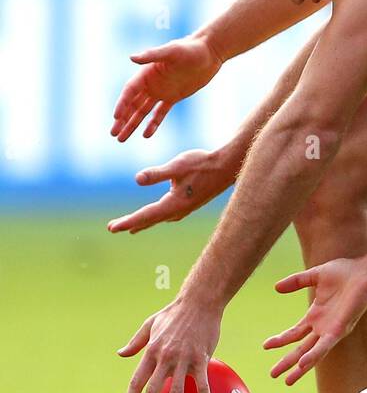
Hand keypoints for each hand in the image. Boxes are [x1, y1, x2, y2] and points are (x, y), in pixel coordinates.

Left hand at [107, 148, 235, 233]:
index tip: (111, 228)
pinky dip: (157, 216)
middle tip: (113, 228)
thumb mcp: (178, 165)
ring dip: (144, 222)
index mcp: (173, 203)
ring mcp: (185, 208)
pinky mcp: (190, 203)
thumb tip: (136, 179)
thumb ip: (157, 173)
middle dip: (131, 224)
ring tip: (132, 227)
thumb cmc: (203, 164)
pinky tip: (159, 215)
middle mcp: (178, 210)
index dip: (127, 222)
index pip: (144, 215)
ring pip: (159, 218)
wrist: (228, 167)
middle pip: (149, 220)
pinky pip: (168, 214)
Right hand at [111, 35, 223, 141]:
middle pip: (132, 104)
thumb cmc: (190, 48)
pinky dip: (153, 124)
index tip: (116, 117)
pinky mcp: (174, 97)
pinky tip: (146, 135)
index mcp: (147, 73)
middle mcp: (151, 83)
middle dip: (122, 119)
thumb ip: (152, 55)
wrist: (209, 53)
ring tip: (121, 139)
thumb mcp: (172, 51)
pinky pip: (160, 113)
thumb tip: (131, 57)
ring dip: (132, 124)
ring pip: (143, 111)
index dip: (122, 104)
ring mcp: (162, 91)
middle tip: (113, 134)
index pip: (130, 91)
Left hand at [119, 297, 221, 392]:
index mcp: (152, 351)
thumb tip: (120, 354)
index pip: (138, 380)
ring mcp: (184, 360)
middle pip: (153, 390)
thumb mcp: (150, 324)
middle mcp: (166, 358)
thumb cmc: (174, 313)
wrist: (199, 302)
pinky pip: (203, 385)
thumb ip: (136, 342)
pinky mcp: (201, 360)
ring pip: (177, 392)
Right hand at [264, 259, 366, 384]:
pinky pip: (325, 346)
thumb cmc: (346, 273)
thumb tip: (276, 287)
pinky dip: (314, 356)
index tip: (265, 346)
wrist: (365, 272)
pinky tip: (303, 364)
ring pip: (312, 353)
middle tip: (272, 374)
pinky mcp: (340, 329)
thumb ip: (296, 281)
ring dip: (299, 368)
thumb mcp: (315, 275)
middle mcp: (323, 326)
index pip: (295, 333)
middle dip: (287, 362)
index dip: (281, 340)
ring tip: (287, 381)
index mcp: (317, 315)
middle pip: (301, 349)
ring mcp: (331, 330)